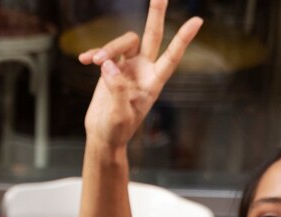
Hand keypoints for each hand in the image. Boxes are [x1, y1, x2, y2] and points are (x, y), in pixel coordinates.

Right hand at [78, 0, 201, 148]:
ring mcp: (128, 67)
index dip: (183, 39)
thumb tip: (108, 65)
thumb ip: (117, 89)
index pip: (171, 57)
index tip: (197, 20)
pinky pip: (104, 53)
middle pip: (152, 36)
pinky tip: (83, 60)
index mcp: (153, 82)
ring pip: (122, 43)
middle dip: (156, 14)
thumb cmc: (116, 131)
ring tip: (93, 62)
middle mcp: (143, 70)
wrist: (103, 137)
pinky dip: (94, 53)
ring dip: (108, 48)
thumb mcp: (119, 115)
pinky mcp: (111, 68)